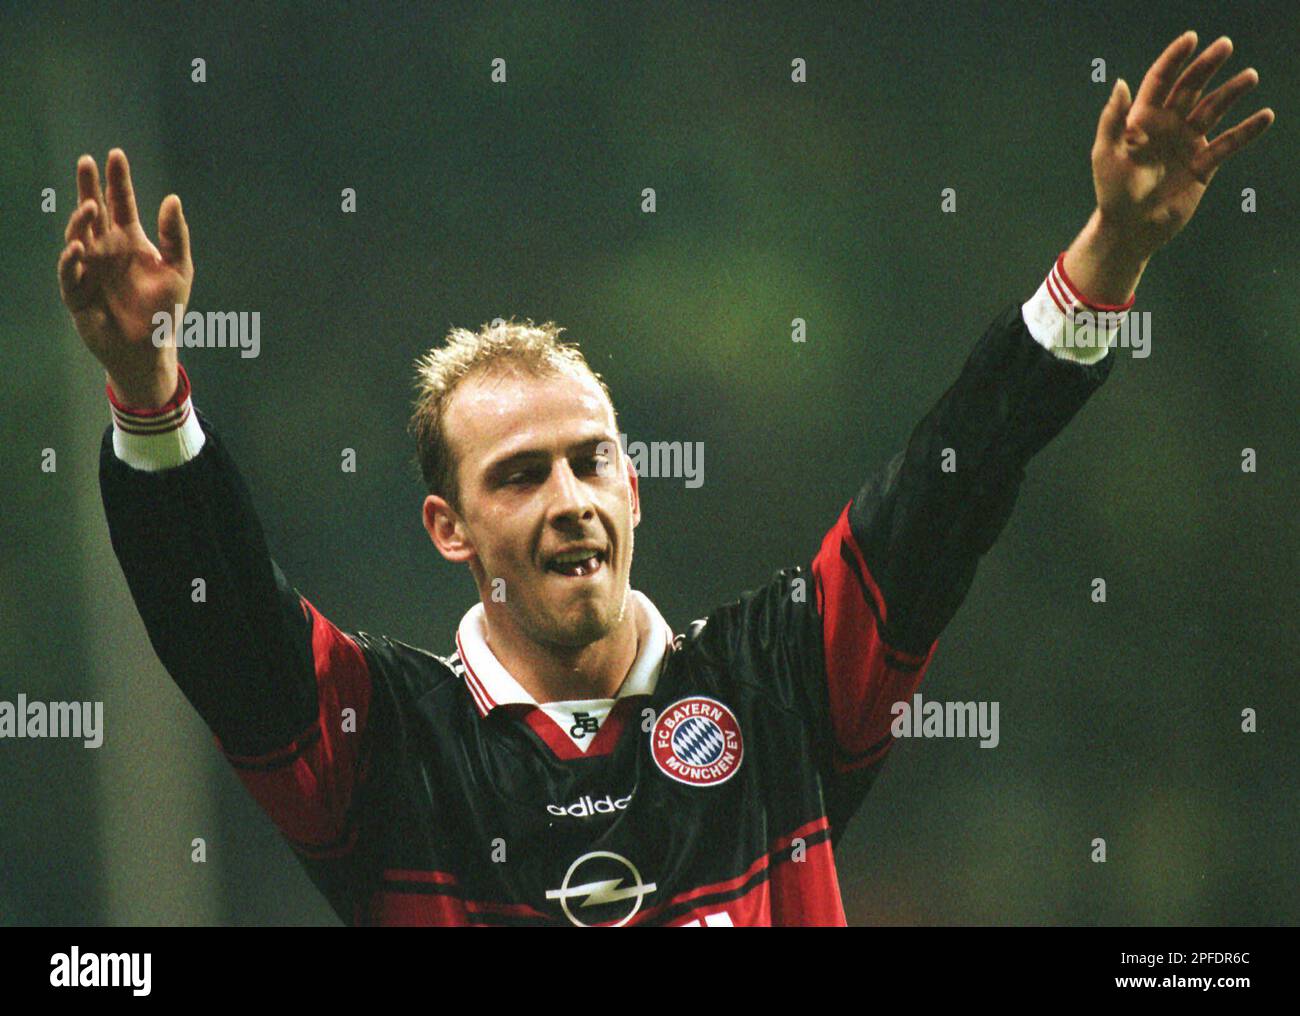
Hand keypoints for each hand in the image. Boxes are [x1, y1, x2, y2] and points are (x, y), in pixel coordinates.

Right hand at [57, 149, 192, 407]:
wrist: (150, 349)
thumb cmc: (164, 310)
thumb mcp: (178, 269)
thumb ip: (175, 236)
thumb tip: (172, 198)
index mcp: (129, 241)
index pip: (121, 203)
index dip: (117, 180)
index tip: (115, 155)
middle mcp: (106, 250)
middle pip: (93, 212)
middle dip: (88, 186)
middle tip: (85, 161)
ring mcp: (89, 269)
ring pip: (78, 237)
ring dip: (82, 220)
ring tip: (91, 205)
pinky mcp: (77, 293)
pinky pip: (70, 273)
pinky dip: (71, 260)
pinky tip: (78, 247)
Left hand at [1091, 31, 1273, 257]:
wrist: (1130, 229)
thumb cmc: (1112, 192)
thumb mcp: (1106, 155)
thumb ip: (1112, 120)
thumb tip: (1120, 82)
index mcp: (1141, 120)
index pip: (1160, 82)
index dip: (1174, 59)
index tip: (1191, 39)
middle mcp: (1166, 127)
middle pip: (1190, 88)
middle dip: (1206, 66)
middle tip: (1225, 46)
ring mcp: (1186, 144)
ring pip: (1213, 110)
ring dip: (1231, 92)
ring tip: (1250, 77)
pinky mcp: (1202, 165)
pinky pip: (1228, 144)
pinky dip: (1246, 131)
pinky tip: (1265, 116)